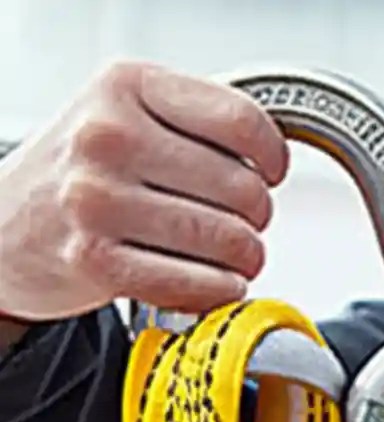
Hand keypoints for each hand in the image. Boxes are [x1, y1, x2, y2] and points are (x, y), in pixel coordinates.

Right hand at [0, 59, 287, 320]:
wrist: (6, 222)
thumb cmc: (86, 167)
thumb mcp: (131, 112)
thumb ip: (199, 120)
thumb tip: (272, 163)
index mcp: (126, 87)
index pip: (241, 121)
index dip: (273, 156)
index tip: (271, 172)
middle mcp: (106, 138)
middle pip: (243, 188)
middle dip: (258, 214)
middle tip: (243, 220)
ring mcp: (96, 200)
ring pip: (228, 240)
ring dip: (247, 257)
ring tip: (235, 254)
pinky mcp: (95, 261)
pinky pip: (198, 283)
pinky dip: (222, 288)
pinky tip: (216, 280)